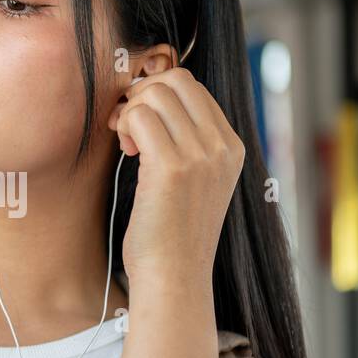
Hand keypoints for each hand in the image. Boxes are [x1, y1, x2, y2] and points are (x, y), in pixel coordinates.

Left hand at [107, 66, 244, 288]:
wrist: (174, 277)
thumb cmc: (173, 233)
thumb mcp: (196, 182)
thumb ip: (187, 143)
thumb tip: (152, 99)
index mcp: (232, 147)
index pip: (193, 87)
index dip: (158, 93)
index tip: (140, 122)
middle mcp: (222, 146)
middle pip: (175, 80)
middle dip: (142, 94)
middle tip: (127, 126)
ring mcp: (201, 155)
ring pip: (155, 93)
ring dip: (130, 111)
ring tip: (127, 143)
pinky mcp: (172, 167)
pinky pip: (140, 116)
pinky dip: (124, 125)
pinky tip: (126, 151)